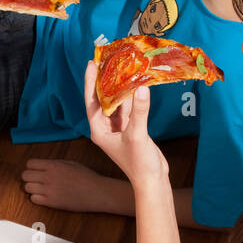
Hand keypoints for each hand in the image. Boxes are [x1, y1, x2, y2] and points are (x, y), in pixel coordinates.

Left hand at [82, 60, 168, 184]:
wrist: (152, 181)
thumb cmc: (139, 163)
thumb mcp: (137, 135)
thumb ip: (139, 111)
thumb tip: (142, 88)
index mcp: (99, 131)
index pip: (91, 102)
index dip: (90, 82)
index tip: (91, 64)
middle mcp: (105, 129)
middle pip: (101, 100)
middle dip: (103, 82)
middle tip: (106, 61)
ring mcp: (117, 130)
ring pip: (115, 104)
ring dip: (118, 89)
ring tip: (120, 68)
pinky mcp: (130, 130)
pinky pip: (127, 110)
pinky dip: (130, 99)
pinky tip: (135, 86)